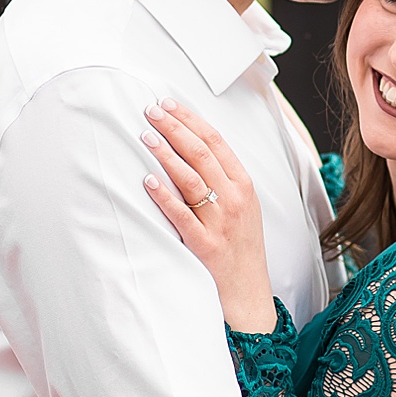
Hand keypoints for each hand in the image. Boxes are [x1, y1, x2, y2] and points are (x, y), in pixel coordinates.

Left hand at [140, 98, 276, 332]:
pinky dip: (165, 197)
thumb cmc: (241, 247)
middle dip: (175, 128)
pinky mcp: (205, 246)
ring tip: (146, 136)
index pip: (217, 142)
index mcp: (244, 186)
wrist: (249, 293)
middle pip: (203, 154)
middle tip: (151, 110)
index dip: (191, 120)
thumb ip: (222, 180)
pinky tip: (148, 180)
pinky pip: (182, 216)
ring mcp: (221, 222)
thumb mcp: (242, 207)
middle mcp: (235, 200)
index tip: (169, 104)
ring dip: (167, 154)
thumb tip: (191, 148)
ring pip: (192, 179)